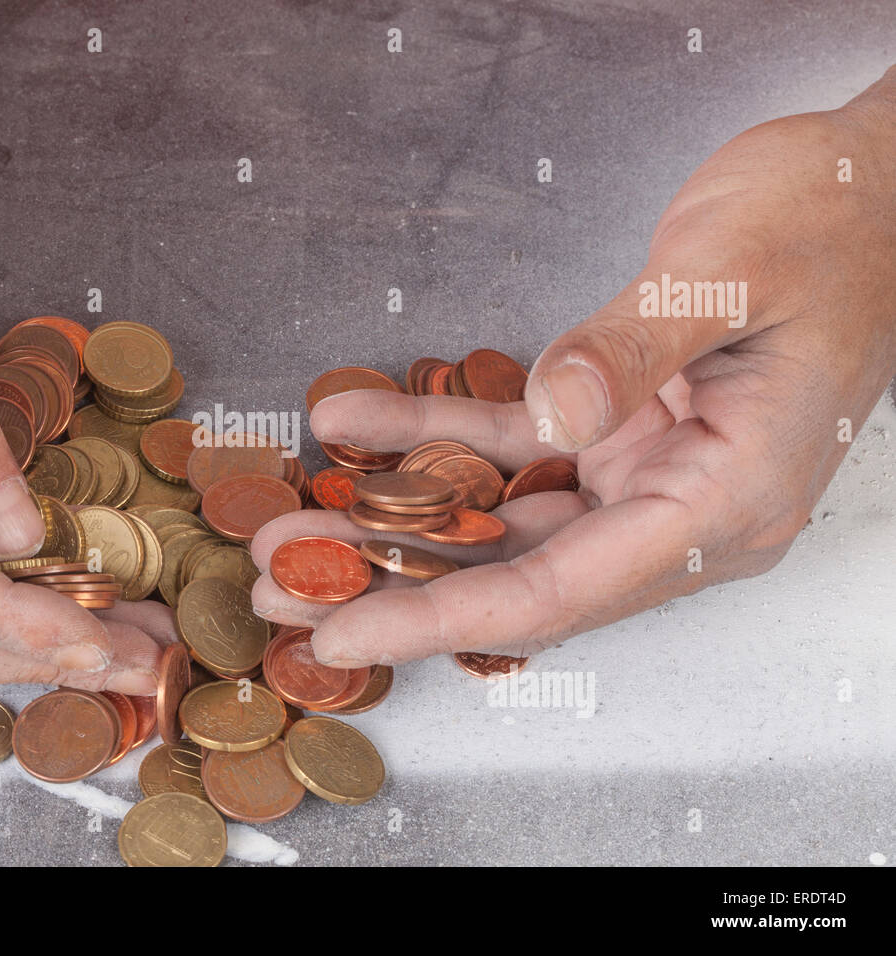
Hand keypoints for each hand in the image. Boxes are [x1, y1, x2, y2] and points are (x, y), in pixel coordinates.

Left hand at [251, 67, 895, 666]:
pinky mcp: (615, 424)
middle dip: (391, 584)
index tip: (343, 630)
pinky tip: (357, 422)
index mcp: (724, 504)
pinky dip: (432, 433)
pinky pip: (507, 441)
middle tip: (279, 590)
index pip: (561, 593)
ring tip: (293, 527)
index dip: (441, 618)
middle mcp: (680, 509)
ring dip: (396, 521)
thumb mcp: (733, 275)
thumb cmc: (828, 222)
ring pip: (501, 519)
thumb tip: (559, 415)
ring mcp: (643, 471)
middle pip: (515, 576)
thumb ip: (637, 349)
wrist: (864, 185)